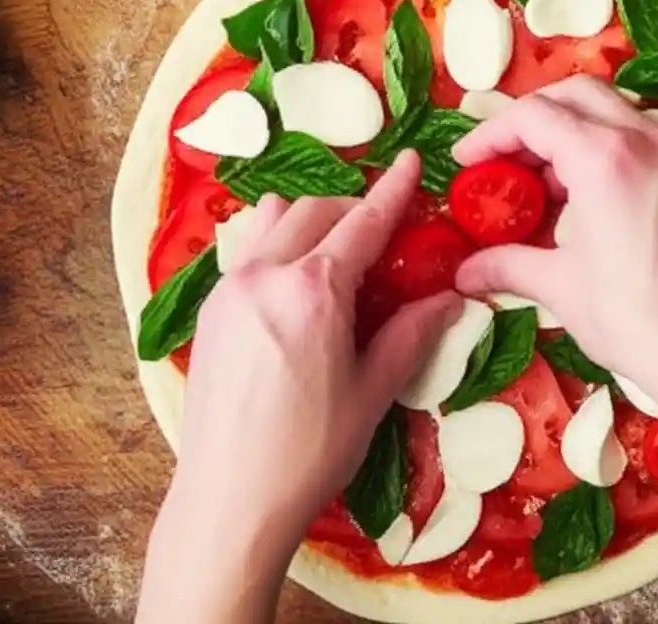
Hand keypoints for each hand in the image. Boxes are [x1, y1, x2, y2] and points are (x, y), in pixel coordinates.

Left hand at [139, 151, 461, 622]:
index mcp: (314, 289)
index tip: (411, 161)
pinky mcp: (208, 310)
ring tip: (333, 251)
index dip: (393, 190)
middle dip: (351, 207)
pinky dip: (275, 246)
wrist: (230, 496)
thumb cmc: (311, 451)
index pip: (362, 222)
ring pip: (271, 220)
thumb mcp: (374, 392)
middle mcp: (265, 273)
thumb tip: (448, 297)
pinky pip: (246, 252)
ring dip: (307, 219)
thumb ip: (411, 334)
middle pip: (314, 209)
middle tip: (381, 230)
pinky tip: (292, 284)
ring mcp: (228, 288)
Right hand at [452, 75, 657, 407]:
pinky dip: (607, 143)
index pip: (534, 115)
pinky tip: (589, 191)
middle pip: (575, 93)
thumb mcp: (560, 288)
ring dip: (572, 126)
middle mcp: (645, 138)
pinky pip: (642, 133)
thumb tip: (465, 272)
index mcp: (604, 158)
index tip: (466, 161)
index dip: (490, 133)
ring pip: (613, 107)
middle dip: (531, 119)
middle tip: (502, 159)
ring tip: (544, 177)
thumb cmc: (636, 319)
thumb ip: (508, 265)